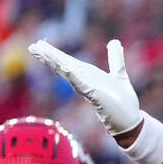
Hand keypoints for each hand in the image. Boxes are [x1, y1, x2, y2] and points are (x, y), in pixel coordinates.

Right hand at [28, 38, 142, 135]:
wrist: (130, 121)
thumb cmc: (122, 101)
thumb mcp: (119, 73)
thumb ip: (115, 58)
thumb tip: (114, 42)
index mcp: (88, 75)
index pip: (68, 62)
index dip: (54, 53)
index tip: (39, 44)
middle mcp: (85, 81)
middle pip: (63, 66)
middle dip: (48, 56)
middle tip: (32, 46)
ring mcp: (88, 88)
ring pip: (68, 72)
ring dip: (55, 62)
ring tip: (40, 52)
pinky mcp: (95, 96)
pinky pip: (82, 85)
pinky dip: (74, 77)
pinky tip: (65, 69)